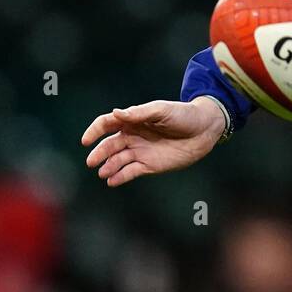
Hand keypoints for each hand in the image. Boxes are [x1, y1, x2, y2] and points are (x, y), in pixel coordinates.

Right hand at [81, 97, 224, 186]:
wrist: (205, 130)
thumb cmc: (183, 115)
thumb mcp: (161, 110)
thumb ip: (139, 113)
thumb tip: (116, 113)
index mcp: (133, 120)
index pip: (107, 124)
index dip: (94, 131)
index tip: (86, 140)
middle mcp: (133, 136)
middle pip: (109, 145)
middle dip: (99, 153)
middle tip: (91, 162)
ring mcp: (140, 151)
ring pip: (118, 160)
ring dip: (108, 166)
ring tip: (103, 173)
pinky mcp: (149, 165)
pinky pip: (130, 172)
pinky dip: (120, 177)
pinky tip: (112, 181)